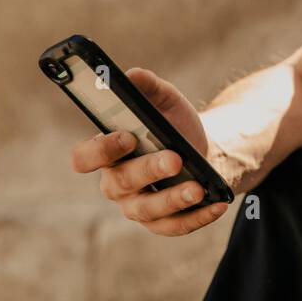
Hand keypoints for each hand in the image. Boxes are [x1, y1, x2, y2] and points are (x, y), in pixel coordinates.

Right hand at [69, 67, 229, 235]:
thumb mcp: (165, 100)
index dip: (101, 150)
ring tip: (198, 188)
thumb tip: (132, 74)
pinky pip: (176, 226)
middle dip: (148, 170)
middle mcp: (115, 183)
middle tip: (174, 158)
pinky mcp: (162, 223)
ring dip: (173, 199)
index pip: (83, 158)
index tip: (127, 136)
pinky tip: (217, 204)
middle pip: (121, 183)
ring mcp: (137, 207)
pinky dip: (198, 216)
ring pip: (148, 210)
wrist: (201, 150)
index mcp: (106, 152)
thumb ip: (148, 86)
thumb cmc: (173, 124)